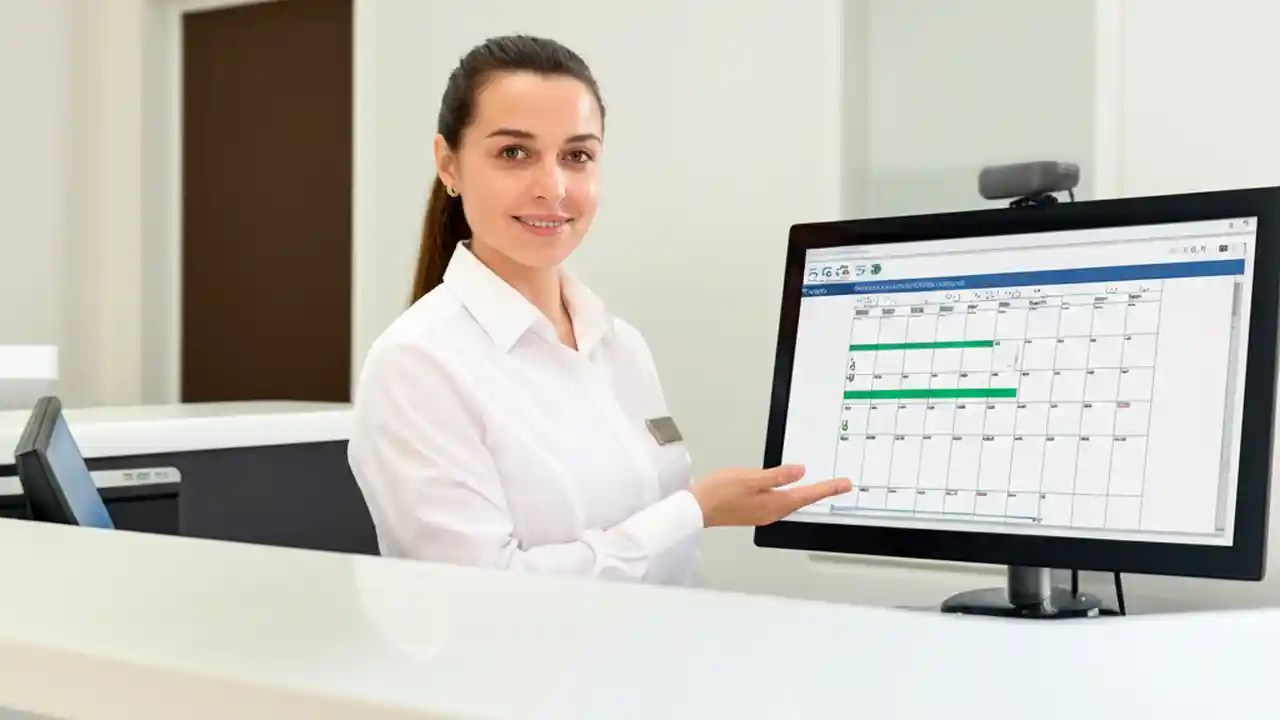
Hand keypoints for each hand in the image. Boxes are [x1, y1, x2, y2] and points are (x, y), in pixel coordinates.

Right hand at [689, 464, 851, 527]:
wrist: (697, 508)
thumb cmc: (719, 492)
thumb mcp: (749, 478)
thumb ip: (776, 476)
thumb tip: (799, 471)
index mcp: (773, 504)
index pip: (808, 495)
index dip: (828, 488)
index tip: (844, 484)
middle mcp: (771, 512)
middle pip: (803, 501)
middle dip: (822, 493)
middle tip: (840, 485)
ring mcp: (763, 513)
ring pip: (792, 503)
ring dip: (808, 495)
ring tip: (822, 489)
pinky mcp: (754, 511)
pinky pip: (780, 504)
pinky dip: (792, 497)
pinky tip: (790, 492)